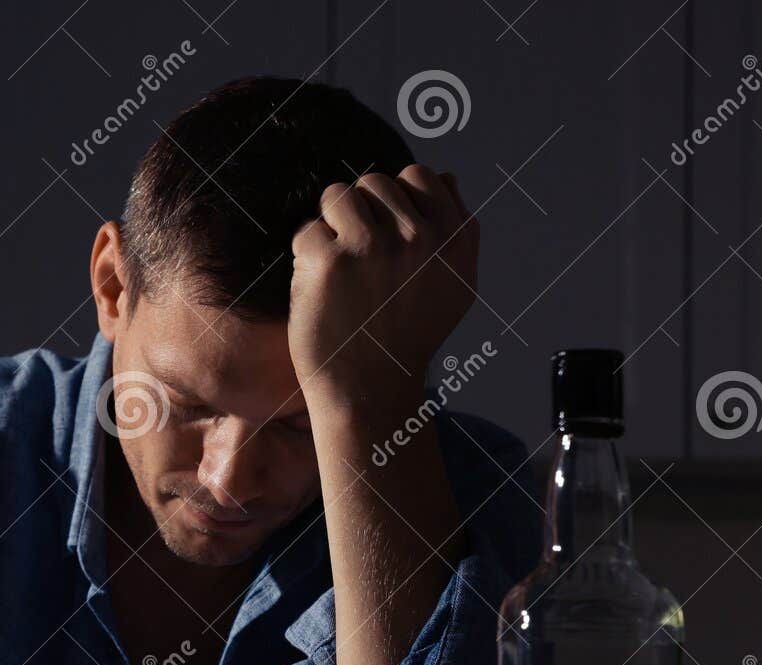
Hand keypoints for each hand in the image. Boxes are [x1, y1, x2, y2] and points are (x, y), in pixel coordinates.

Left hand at [287, 165, 477, 414]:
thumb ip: (456, 229)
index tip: (385, 236)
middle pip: (374, 183)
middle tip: (357, 261)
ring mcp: (373, 246)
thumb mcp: (454, 285)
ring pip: (337, 196)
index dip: (395, 201)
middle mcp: (418, 237)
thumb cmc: (407, 339)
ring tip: (336, 267)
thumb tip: (446, 176)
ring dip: (329, 227)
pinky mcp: (330, 261)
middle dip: (359, 214)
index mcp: (452, 238)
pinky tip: (318, 288)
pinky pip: (307, 231)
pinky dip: (305, 257)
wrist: (370, 391)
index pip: (420, 177)